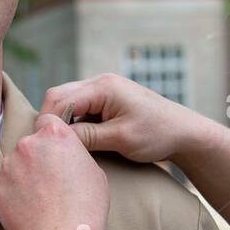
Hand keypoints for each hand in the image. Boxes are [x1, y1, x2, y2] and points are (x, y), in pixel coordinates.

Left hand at [0, 113, 108, 229]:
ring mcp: (8, 166)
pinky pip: (6, 186)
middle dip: (37, 157)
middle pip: (30, 144)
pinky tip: (30, 209)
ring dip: (24, 176)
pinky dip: (14, 194)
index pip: (48, 120)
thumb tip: (64, 157)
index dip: (52, 135)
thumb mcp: (92, 169)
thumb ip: (73, 154)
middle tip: (51, 181)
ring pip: (15, 165)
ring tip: (41, 199)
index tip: (56, 150)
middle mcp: (27, 144)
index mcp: (54, 134)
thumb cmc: (85, 206)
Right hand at [40, 73, 220, 163]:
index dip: (48, 123)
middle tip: (49, 147)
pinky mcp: (106, 101)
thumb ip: (86, 136)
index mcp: (103, 87)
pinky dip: (73, 123)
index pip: (59, 99)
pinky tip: (76, 142)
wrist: (185, 133)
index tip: (44, 146)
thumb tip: (55, 138)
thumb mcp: (120, 138)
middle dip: (51, 121)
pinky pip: (79, 109)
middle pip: (58, 97)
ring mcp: (103, 90)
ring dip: (62, 123)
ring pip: (67, 103)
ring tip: (63, 146)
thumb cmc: (157, 134)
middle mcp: (100, 82)